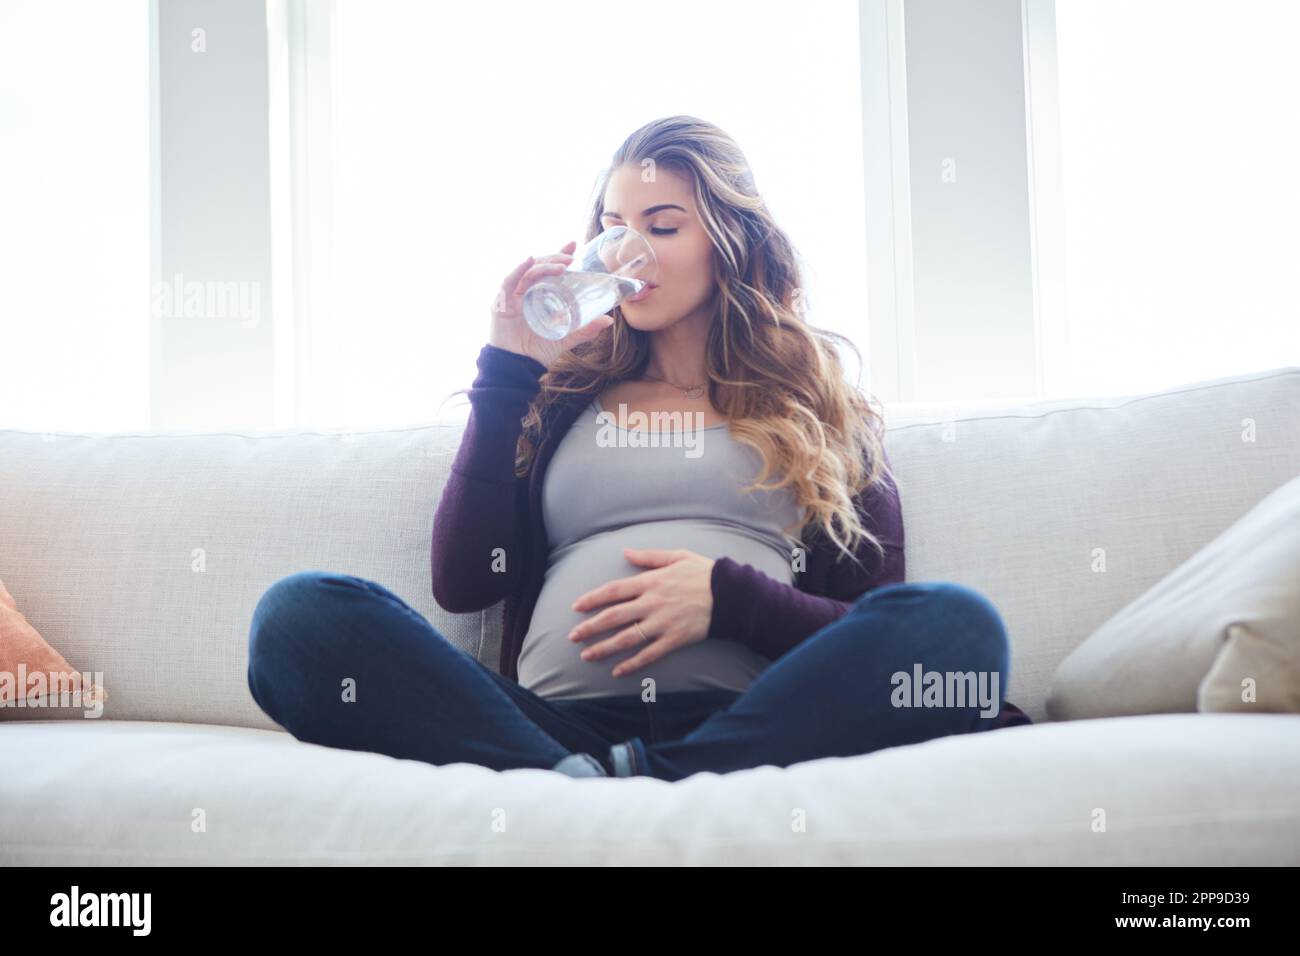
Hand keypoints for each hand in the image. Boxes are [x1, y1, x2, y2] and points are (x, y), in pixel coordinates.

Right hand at [488, 240, 613, 368]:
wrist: (518, 367)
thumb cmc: (538, 351)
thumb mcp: (566, 338)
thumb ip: (585, 329)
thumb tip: (608, 320)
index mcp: (538, 295)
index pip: (548, 270)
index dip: (559, 255)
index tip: (573, 245)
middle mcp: (525, 291)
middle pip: (538, 267)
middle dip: (554, 258)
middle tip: (571, 257)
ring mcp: (512, 296)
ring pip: (528, 272)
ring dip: (544, 264)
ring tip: (562, 264)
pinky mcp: (501, 302)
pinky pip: (509, 281)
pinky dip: (519, 270)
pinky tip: (529, 261)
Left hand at [567, 548, 716, 678]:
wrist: (732, 594)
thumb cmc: (704, 573)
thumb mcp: (677, 556)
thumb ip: (649, 556)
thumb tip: (625, 552)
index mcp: (651, 581)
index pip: (613, 591)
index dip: (592, 599)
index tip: (575, 607)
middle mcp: (653, 603)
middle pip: (614, 616)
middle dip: (590, 627)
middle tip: (572, 636)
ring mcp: (663, 623)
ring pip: (627, 638)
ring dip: (604, 648)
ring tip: (586, 655)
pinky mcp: (675, 639)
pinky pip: (649, 654)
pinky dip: (632, 664)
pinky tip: (617, 672)